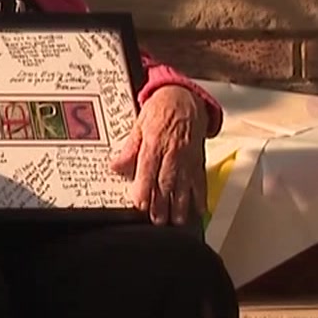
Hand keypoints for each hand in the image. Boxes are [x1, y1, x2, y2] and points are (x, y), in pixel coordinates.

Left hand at [111, 87, 208, 225]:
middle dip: (162, 203)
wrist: (184, 97)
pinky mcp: (198, 159)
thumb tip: (116, 166)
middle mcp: (173, 151)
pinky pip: (200, 179)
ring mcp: (187, 156)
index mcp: (155, 141)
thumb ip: (129, 148)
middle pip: (166, 180)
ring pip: (184, 183)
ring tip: (177, 220)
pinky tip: (199, 210)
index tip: (140, 204)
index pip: (148, 168)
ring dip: (181, 204)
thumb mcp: (139, 124)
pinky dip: (201, 196)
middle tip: (158, 220)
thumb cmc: (160, 109)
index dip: (145, 188)